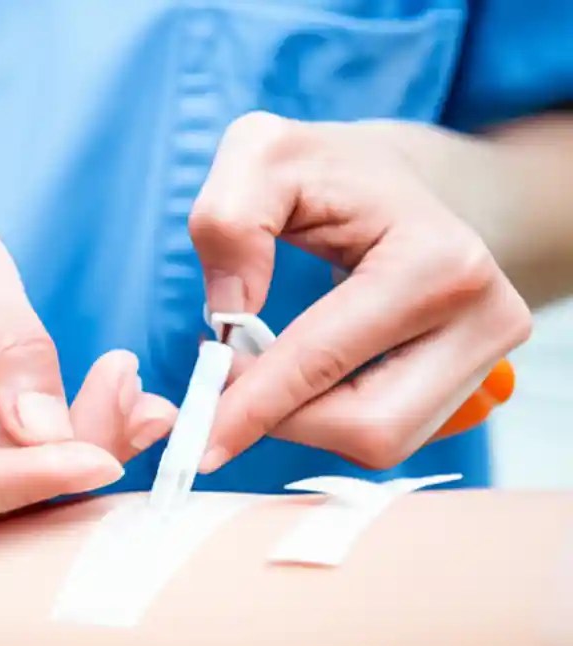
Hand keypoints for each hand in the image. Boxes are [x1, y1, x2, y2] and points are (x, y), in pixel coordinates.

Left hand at [190, 112, 531, 469]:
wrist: (397, 180)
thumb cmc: (326, 170)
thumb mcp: (261, 154)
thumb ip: (229, 219)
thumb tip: (227, 314)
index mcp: (438, 261)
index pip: (326, 361)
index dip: (254, 409)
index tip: (200, 443)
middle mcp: (486, 319)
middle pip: (365, 428)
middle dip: (280, 421)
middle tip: (225, 383)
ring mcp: (491, 360)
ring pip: (379, 444)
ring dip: (304, 423)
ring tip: (266, 369)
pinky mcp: (475, 386)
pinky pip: (388, 436)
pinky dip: (329, 419)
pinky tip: (305, 379)